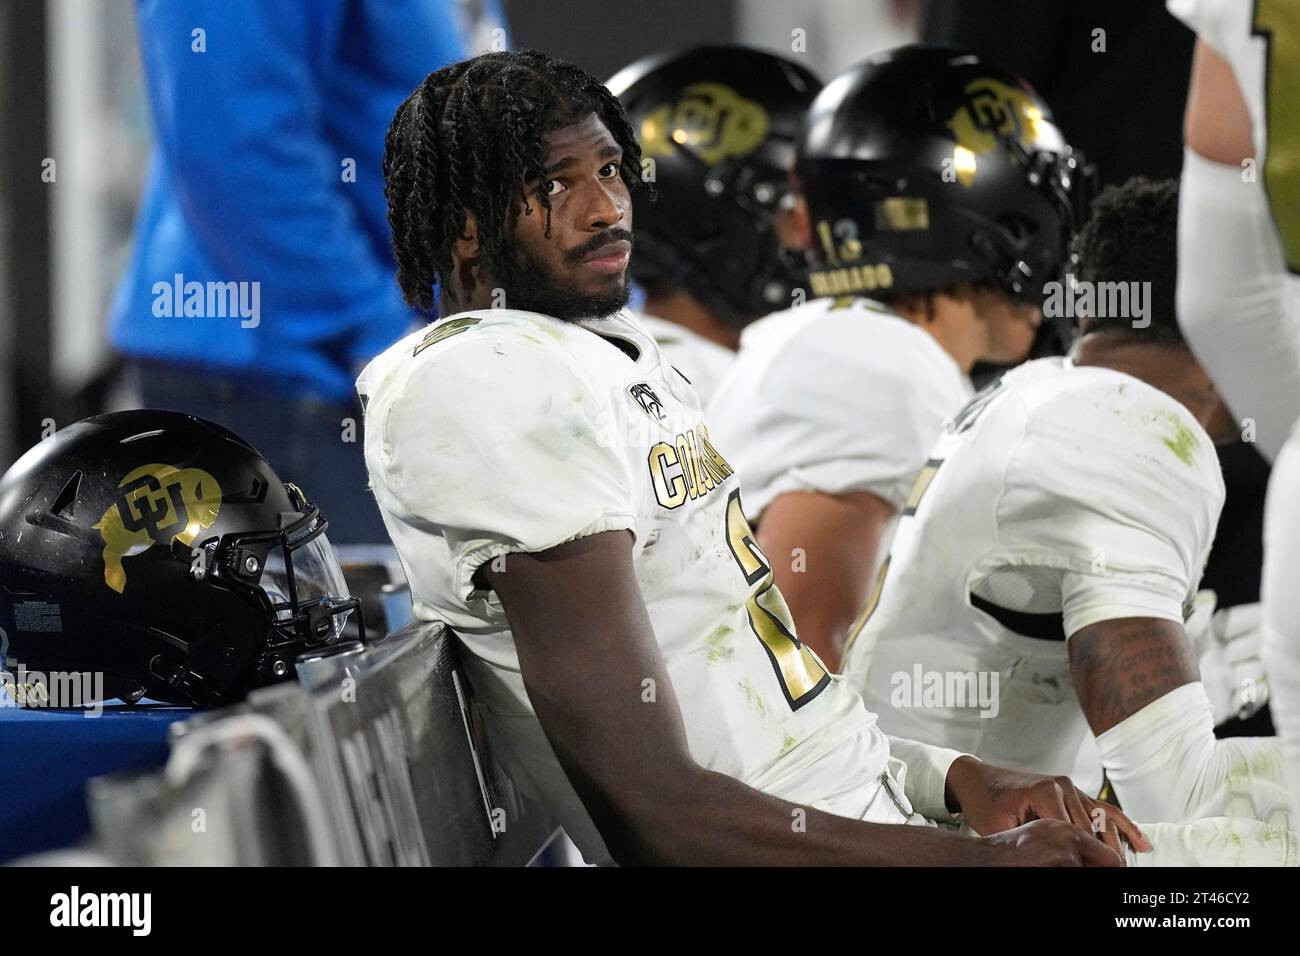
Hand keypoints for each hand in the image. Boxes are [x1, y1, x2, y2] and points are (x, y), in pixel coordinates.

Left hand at [945, 757, 1150, 857]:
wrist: (977, 779)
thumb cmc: (985, 802)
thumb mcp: (1001, 828)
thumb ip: (1028, 844)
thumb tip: (1050, 862)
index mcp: (1046, 793)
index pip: (1076, 835)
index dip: (1085, 860)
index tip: (1093, 875)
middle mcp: (1063, 787)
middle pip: (1095, 830)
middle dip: (1106, 858)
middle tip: (1117, 877)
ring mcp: (1070, 787)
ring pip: (1105, 820)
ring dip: (1119, 846)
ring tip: (1128, 869)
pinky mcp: (1073, 792)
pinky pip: (1104, 810)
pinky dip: (1124, 826)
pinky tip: (1142, 843)